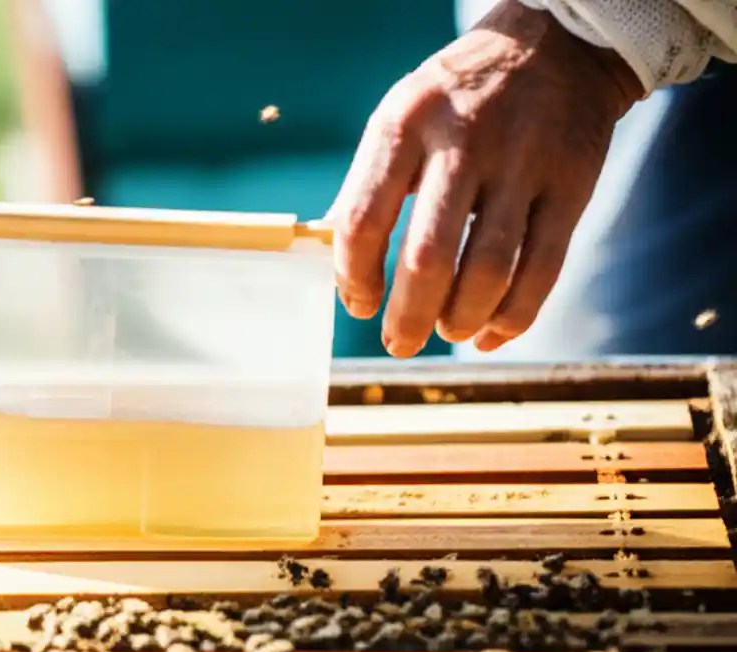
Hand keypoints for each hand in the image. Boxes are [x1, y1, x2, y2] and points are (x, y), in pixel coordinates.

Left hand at [327, 0, 640, 355]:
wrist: (555, 45)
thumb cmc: (456, 101)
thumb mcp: (401, 119)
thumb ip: (371, 188)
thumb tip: (343, 271)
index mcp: (405, 125)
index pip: (362, 219)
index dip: (354, 277)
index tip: (359, 305)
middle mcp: (463, 142)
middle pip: (428, 256)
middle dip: (408, 316)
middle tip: (398, 342)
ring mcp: (523, 163)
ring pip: (489, 270)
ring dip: (461, 318)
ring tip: (447, 331)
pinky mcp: (572, 184)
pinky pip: (543, 268)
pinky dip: (515, 316)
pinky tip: (490, 332)